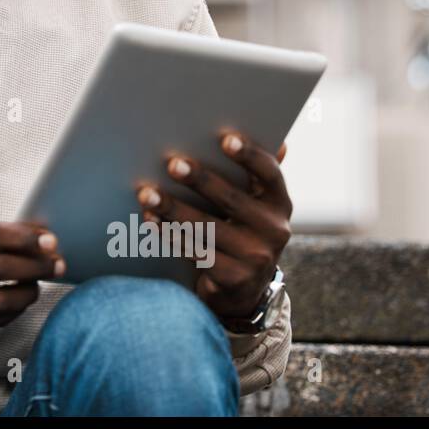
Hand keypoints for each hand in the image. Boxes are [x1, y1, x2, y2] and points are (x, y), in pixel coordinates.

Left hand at [132, 131, 291, 324]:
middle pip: (233, 200)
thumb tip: (281, 144)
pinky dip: (171, 235)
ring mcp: (256, 257)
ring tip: (147, 193)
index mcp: (280, 204)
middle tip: (172, 164)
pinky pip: (196, 252)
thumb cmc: (242, 231)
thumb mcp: (256, 206)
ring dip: (174, 209)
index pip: (270, 174)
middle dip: (200, 181)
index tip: (225, 139)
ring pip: (208, 228)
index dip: (250, 156)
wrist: (243, 289)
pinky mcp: (234, 278)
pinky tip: (151, 219)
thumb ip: (258, 177)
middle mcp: (275, 230)